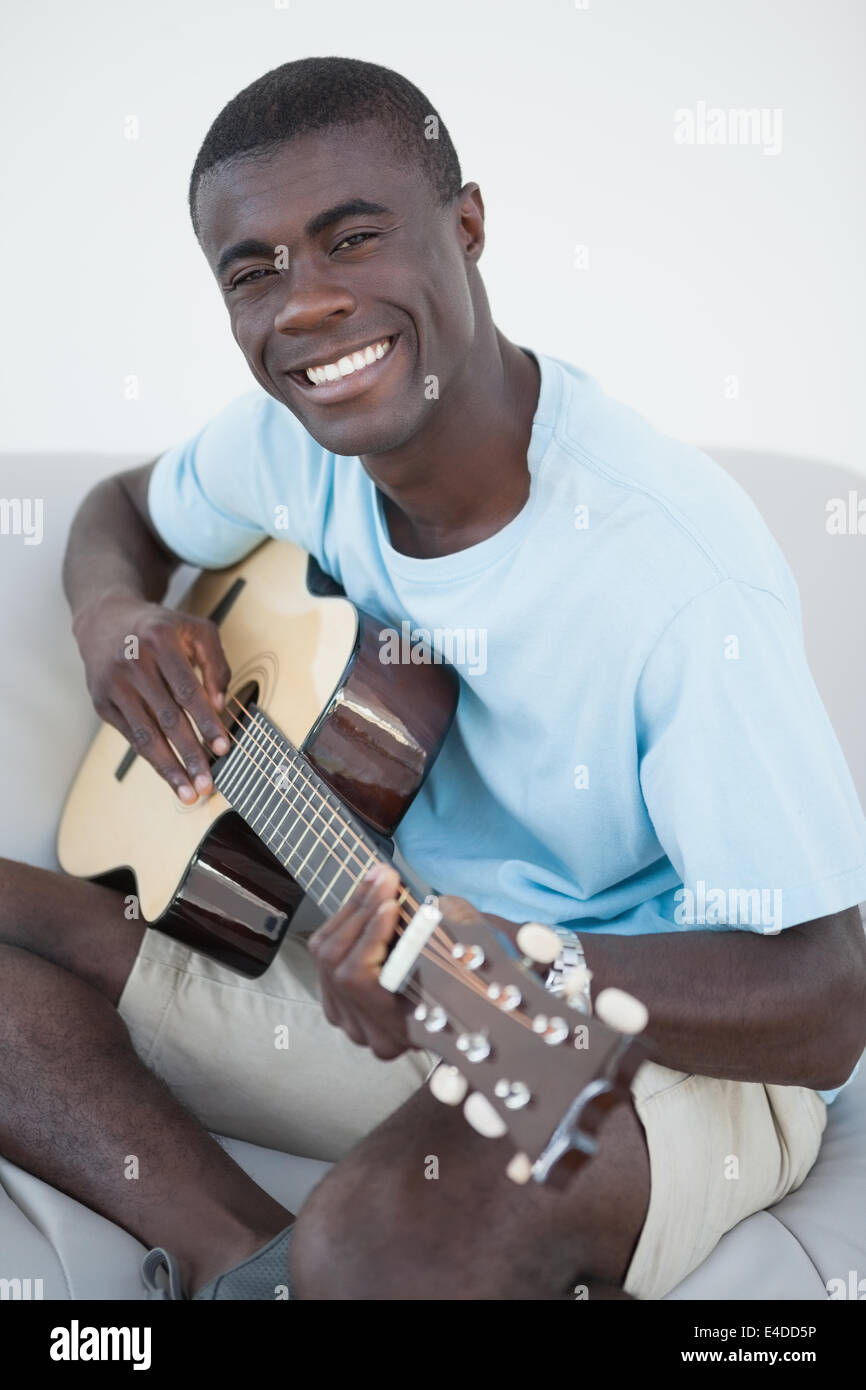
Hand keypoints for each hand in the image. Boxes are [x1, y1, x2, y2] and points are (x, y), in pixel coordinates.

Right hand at [73, 592, 231, 803]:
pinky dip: (151, 759)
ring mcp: (113, 684)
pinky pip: (131, 737)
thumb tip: (220, 706)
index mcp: (160, 641)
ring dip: (169, 768)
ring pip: (145, 735)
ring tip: (188, 792)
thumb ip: (216, 663)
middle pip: (167, 718)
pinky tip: (170, 775)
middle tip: (208, 783)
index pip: (188, 690)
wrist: (105, 620)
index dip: (206, 722)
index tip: (223, 748)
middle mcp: (132, 663)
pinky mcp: (101, 702)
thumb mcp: (195, 630)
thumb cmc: (160, 629)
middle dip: (190, 754)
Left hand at [308, 864, 495, 1059]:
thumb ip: (456, 937)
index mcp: (398, 1032)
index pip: (360, 980)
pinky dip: (344, 920)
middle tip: (385, 876)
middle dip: (362, 911)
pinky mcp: (335, 1000)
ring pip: (327, 955)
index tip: (391, 904)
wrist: (456, 1013)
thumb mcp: (468, 963)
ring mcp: (345, 1018)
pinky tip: (365, 899)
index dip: (370, 938)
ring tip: (379, 879)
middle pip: (339, 963)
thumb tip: (441, 907)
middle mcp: (365, 1031)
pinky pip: (325, 954)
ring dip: (353, 909)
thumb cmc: (465, 985)